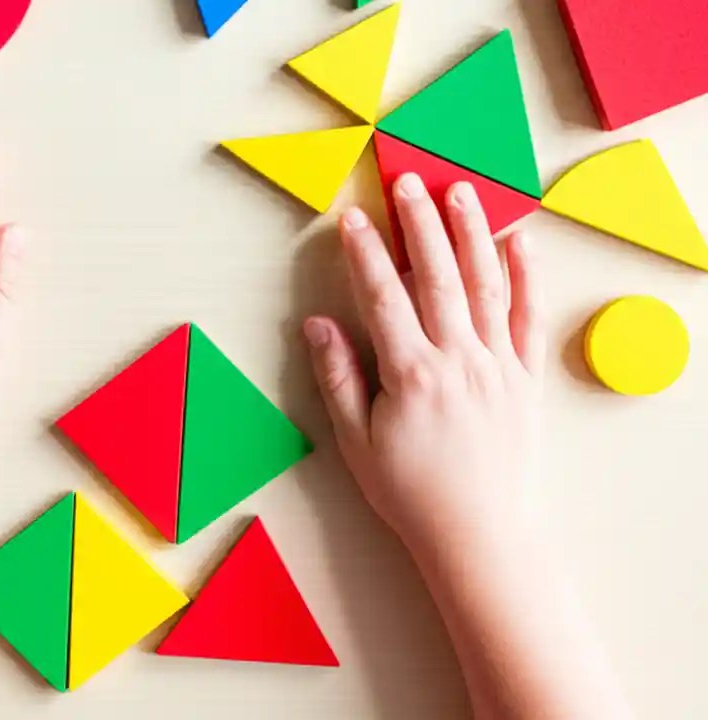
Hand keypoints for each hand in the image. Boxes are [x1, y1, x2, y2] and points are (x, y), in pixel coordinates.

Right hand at [303, 174, 543, 559]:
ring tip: (460, 192)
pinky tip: (519, 243)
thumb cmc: (411, 493)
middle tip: (408, 181)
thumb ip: (339, 378)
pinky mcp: (525, 378)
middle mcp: (458, 360)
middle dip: (420, 224)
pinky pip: (527, 318)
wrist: (481, 533)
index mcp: (411, 375)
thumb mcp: (357, 442)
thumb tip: (318, 324)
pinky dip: (526, 277)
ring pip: (485, 285)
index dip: (366, 254)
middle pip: (437, 276)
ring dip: (472, 234)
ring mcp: (497, 365)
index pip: (383, 297)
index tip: (353, 218)